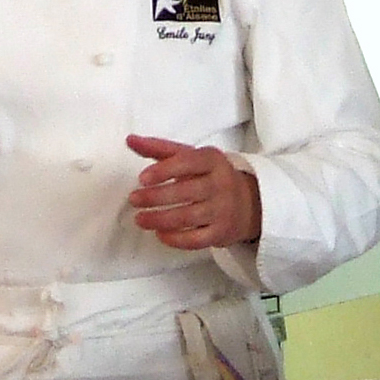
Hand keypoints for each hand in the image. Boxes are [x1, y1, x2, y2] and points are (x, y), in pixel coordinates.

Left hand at [125, 134, 262, 250]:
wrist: (249, 202)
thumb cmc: (210, 176)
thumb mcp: (190, 157)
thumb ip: (159, 148)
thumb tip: (130, 140)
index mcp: (212, 161)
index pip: (188, 162)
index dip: (164, 170)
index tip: (142, 178)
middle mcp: (220, 184)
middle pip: (185, 191)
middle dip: (155, 197)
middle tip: (134, 199)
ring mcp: (222, 210)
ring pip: (188, 217)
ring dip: (159, 219)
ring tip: (139, 219)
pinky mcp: (221, 233)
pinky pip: (196, 239)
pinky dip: (175, 239)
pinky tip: (159, 233)